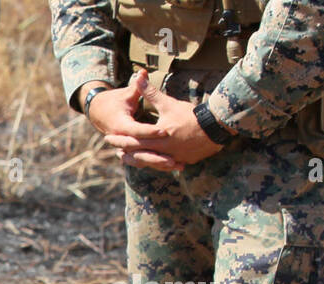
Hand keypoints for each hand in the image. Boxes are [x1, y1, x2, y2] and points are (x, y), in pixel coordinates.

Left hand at [98, 70, 224, 169]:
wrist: (216, 127)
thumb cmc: (191, 115)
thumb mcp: (169, 104)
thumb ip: (151, 93)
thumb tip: (138, 78)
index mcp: (157, 138)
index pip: (132, 141)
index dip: (119, 139)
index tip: (108, 137)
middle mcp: (162, 151)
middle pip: (138, 154)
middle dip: (126, 152)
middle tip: (115, 151)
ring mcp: (173, 158)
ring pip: (150, 162)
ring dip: (138, 160)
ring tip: (127, 158)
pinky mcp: (183, 161)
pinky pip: (165, 165)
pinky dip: (155, 163)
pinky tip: (151, 161)